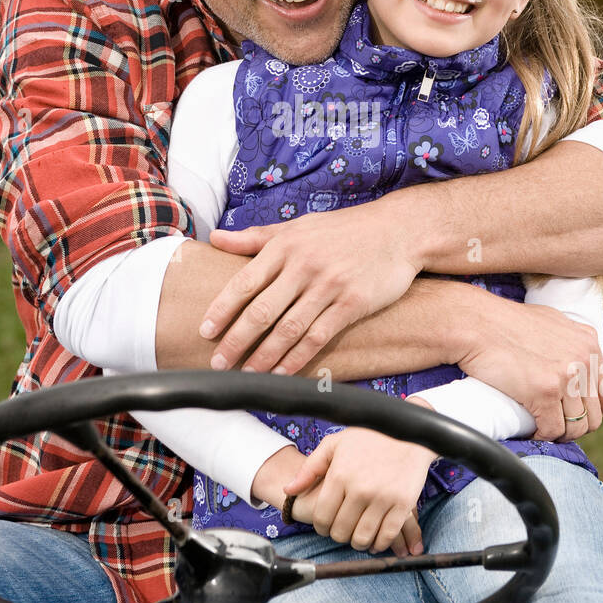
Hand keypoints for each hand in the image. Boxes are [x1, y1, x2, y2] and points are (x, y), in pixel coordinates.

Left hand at [200, 198, 420, 374]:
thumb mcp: (297, 226)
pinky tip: (283, 372)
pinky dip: (297, 358)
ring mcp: (328, 286)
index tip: (205, 331)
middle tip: (218, 363)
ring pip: (287, 329)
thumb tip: (215, 238)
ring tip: (246, 375)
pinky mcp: (352, 303)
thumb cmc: (343, 230)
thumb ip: (256, 237)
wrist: (397, 230)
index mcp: (284, 246)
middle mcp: (303, 266)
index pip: (244, 282)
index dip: (222, 310)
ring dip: (264, 356)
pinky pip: (318, 337)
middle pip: (261, 311)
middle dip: (236, 341)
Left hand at [281, 399, 436, 555]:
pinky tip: (377, 539)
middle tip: (342, 530)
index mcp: (340, 475)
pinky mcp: (403, 503)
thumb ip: (310, 468)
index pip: (322, 517)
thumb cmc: (370, 435)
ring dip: (358, 542)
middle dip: (338, 535)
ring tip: (358, 535)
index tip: (326, 525)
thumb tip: (288, 489)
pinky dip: (380, 543)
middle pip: (341, 531)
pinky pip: (387, 535)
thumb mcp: (336, 444)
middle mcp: (360, 488)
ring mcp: (383, 497)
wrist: (410, 430)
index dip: (321, 527)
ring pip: (363, 537)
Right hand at [455, 291, 602, 440]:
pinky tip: (531, 430)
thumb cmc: (502, 322)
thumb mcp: (549, 323)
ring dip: (559, 433)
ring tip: (542, 430)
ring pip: (576, 426)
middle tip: (554, 426)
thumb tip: (572, 365)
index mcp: (587, 342)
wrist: (475, 323)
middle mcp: (583, 359)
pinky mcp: (545, 392)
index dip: (590, 409)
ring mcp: (566, 376)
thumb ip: (567, 343)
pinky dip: (542, 435)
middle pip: (594, 414)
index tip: (571, 414)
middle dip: (575, 425)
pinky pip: (553, 429)